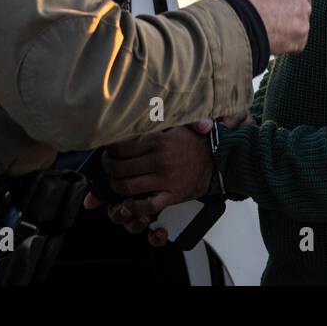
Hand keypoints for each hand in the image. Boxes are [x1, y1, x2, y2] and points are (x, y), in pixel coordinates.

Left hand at [85, 121, 217, 245]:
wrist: (219, 159)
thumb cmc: (194, 141)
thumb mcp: (176, 125)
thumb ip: (156, 121)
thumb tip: (134, 119)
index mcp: (157, 141)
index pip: (121, 147)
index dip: (109, 151)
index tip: (108, 152)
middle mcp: (158, 160)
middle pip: (120, 168)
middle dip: (108, 168)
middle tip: (107, 166)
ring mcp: (164, 179)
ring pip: (128, 187)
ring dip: (116, 186)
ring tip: (115, 183)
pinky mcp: (172, 195)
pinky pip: (148, 205)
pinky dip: (134, 206)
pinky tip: (128, 203)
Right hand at [228, 0, 311, 53]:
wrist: (238, 21)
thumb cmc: (239, 0)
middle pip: (302, 3)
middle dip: (291, 11)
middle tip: (273, 18)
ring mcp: (303, 15)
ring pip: (299, 23)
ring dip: (288, 28)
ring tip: (267, 31)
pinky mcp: (301, 35)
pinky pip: (296, 41)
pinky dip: (286, 43)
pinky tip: (270, 40)